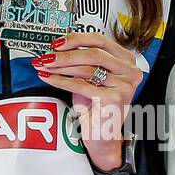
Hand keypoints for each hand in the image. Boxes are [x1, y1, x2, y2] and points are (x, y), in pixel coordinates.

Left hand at [31, 31, 142, 170]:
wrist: (101, 135)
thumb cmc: (95, 106)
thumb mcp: (89, 77)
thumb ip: (81, 60)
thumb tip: (59, 46)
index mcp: (126, 60)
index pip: (101, 40)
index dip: (77, 38)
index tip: (58, 43)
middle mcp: (130, 71)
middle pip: (94, 53)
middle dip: (67, 53)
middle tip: (47, 55)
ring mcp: (125, 85)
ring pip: (87, 68)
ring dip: (61, 66)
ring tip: (44, 66)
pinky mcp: (114, 98)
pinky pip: (82, 85)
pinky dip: (62, 80)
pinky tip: (49, 78)